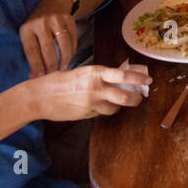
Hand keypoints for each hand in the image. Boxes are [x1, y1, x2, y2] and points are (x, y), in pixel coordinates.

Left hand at [19, 0, 78, 77]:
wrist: (53, 3)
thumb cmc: (37, 26)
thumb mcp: (29, 36)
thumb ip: (31, 55)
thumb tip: (35, 76)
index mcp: (27, 28)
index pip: (32, 50)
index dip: (36, 65)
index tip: (40, 77)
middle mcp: (41, 23)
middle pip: (48, 48)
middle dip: (51, 65)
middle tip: (53, 75)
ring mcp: (56, 20)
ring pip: (63, 44)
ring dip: (65, 59)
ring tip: (63, 68)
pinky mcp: (68, 19)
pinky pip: (73, 39)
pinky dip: (72, 50)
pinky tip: (69, 57)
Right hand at [25, 65, 151, 121]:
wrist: (39, 97)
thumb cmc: (57, 81)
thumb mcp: (80, 72)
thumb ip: (98, 76)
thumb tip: (116, 78)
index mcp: (95, 73)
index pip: (123, 76)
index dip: (138, 78)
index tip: (148, 80)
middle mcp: (95, 88)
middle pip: (125, 97)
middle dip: (135, 99)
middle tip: (139, 98)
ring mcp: (91, 103)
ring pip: (114, 108)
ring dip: (117, 106)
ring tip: (114, 102)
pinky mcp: (86, 115)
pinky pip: (100, 113)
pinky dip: (103, 110)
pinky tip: (96, 106)